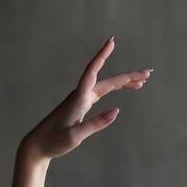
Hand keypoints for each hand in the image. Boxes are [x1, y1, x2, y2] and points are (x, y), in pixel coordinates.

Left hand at [20, 36, 151, 162]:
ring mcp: (81, 99)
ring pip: (106, 86)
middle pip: (108, 80)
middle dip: (128, 76)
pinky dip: (114, 90)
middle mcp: (81, 95)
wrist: (38, 145)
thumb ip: (96, 124)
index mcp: (78, 98)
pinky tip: (123, 90)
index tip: (112, 41)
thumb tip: (117, 110)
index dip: (102, 55)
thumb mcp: (75, 137)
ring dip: (124, 82)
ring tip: (143, 82)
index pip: (93, 71)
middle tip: (148, 73)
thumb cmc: (54, 142)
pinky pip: (102, 93)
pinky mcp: (81, 105)